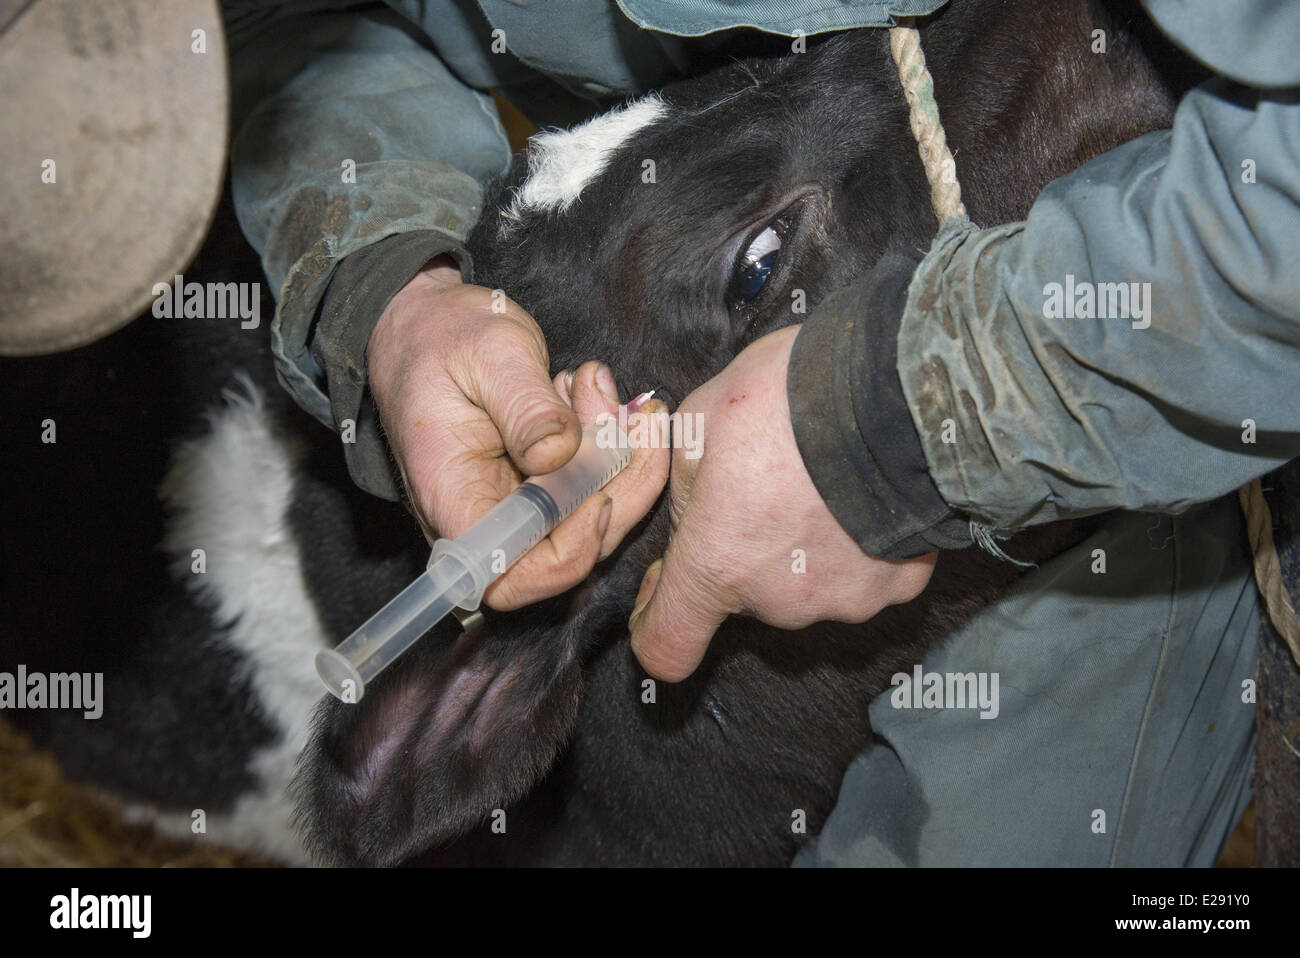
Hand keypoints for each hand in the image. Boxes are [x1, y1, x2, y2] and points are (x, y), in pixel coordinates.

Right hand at [369, 256, 668, 610]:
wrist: (428, 325)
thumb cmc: (443, 337)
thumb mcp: (488, 353)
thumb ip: (525, 405)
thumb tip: (559, 452)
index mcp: (452, 501)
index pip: (513, 575)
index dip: (570, 550)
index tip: (601, 491)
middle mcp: (485, 518)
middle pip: (570, 550)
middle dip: (620, 486)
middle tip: (635, 411)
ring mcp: (518, 506)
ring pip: (592, 518)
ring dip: (623, 459)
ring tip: (607, 390)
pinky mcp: (543, 487)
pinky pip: (592, 488)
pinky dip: (613, 447)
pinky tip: (601, 398)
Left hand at [627, 325, 936, 680]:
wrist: (899, 391)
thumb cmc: (788, 398)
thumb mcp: (699, 420)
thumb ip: (683, 482)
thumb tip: (695, 507)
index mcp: (716, 565)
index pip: (665, 646)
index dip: (656, 622)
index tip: (666, 585)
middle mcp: (777, 602)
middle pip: (745, 596)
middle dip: (745, 549)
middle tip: (767, 482)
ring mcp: (843, 600)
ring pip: (806, 584)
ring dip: (806, 547)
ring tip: (823, 483)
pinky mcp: (899, 587)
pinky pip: (867, 572)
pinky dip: (862, 544)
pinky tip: (865, 495)